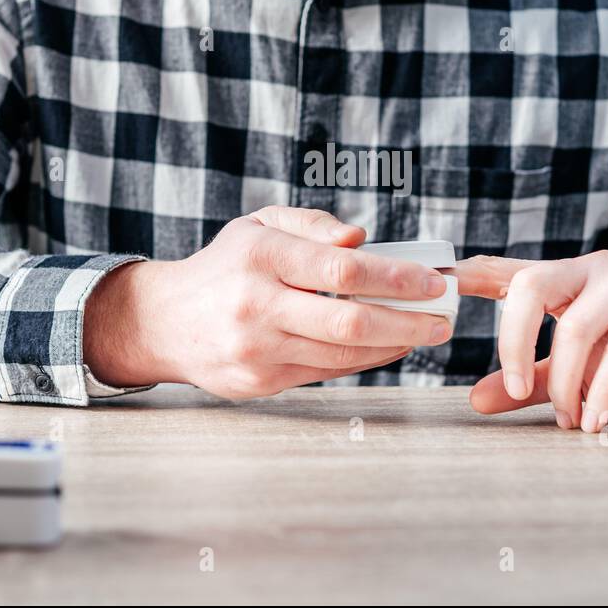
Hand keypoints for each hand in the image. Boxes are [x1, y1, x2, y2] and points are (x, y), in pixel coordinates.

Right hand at [83, 207, 452, 397]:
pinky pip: (326, 372)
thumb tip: (362, 238)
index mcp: (261, 256)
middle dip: (408, 322)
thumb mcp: (260, 225)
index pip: (342, 270)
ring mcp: (257, 349)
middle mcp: (256, 305)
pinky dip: (364, 360)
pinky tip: (388, 347)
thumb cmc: (226, 267)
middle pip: (349, 320)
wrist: (164, 322)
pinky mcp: (259, 382)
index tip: (431, 281)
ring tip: (424, 332)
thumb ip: (313, 225)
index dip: (395, 277)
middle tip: (443, 320)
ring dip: (394, 344)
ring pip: (342, 352)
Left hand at [453, 251, 607, 430]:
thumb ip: (532, 384)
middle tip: (515, 391)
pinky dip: (604, 388)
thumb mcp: (580, 379)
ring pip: (577, 326)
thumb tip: (476, 400)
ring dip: (568, 384)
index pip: (512, 270)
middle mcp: (595, 268)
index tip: (441, 278)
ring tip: (572, 423)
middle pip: (532, 286)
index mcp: (568, 280)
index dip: (475, 272)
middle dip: (514, 343)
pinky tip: (598, 420)